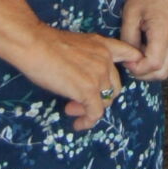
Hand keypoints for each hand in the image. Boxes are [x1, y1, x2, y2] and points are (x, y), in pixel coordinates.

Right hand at [19, 24, 143, 131]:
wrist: (34, 44)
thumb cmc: (45, 43)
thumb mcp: (75, 43)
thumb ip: (87, 57)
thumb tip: (82, 77)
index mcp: (103, 45)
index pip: (130, 54)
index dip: (133, 65)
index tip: (126, 74)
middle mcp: (105, 59)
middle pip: (115, 86)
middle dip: (99, 97)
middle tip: (78, 100)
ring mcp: (99, 75)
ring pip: (105, 101)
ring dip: (89, 109)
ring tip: (71, 108)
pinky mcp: (88, 90)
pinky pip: (95, 113)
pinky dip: (87, 122)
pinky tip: (78, 124)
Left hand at [119, 0, 167, 79]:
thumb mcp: (130, 14)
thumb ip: (128, 39)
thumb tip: (130, 58)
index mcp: (163, 31)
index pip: (154, 64)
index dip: (138, 69)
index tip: (126, 60)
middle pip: (164, 72)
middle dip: (145, 74)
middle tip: (131, 64)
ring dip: (154, 70)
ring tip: (140, 59)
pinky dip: (162, 63)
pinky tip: (149, 52)